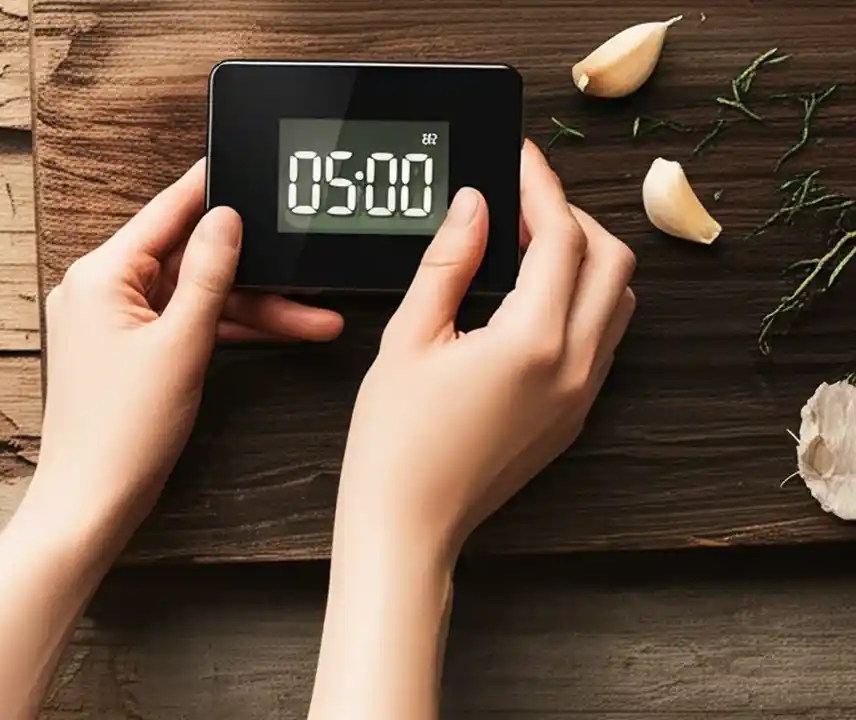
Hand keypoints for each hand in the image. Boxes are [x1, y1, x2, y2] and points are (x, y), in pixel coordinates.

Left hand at [35, 159, 342, 534]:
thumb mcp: (181, 345)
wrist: (92, 503)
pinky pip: (182, 322)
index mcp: (100, 275)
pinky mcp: (125, 349)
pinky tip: (273, 331)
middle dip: (252, 271)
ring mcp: (111, 321)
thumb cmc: (122, 434)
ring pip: (193, 294)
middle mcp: (99, 289)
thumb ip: (209, 276)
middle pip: (189, 258)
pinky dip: (223, 328)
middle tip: (305, 273)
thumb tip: (225, 219)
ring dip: (249, 306)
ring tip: (311, 318)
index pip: (167, 212)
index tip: (245, 163)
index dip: (212, 189)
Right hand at [339, 140, 634, 556]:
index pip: (561, 236)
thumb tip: (475, 204)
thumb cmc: (396, 441)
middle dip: (572, 216)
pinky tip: (529, 297)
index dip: (541, 186)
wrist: (410, 523)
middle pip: (612, 259)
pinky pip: (604, 337)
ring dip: (585, 258)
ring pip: (619, 298)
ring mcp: (582, 395)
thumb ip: (449, 262)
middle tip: (520, 203)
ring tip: (525, 247)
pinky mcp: (575, 415)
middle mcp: (574, 366)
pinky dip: (582, 299)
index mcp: (532, 341)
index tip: (519, 158)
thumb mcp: (410, 337)